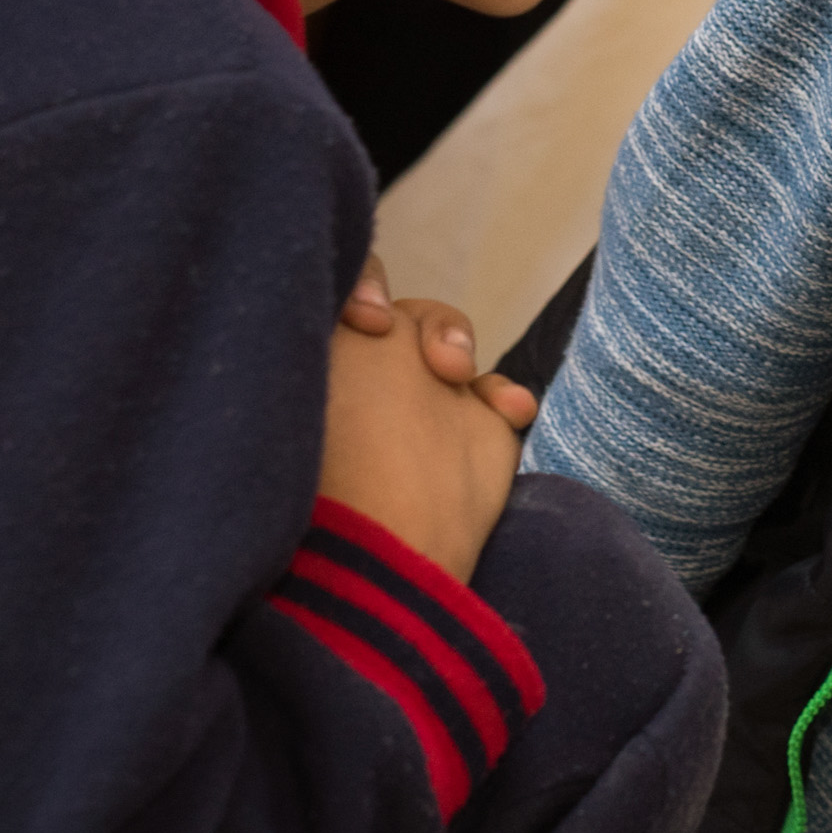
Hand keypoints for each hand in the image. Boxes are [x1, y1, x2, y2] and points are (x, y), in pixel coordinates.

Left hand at [323, 259, 537, 581]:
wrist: (390, 544)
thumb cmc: (336, 455)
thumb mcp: (322, 365)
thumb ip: (335, 317)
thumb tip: (350, 305)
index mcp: (323, 365)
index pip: (343, 300)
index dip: (365, 289)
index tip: (369, 321)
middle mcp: (369, 379)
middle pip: (404, 314)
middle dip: (425, 325)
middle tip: (429, 357)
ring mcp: (422, 407)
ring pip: (449, 343)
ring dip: (459, 344)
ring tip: (458, 375)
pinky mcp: (474, 433)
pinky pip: (497, 393)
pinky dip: (504, 397)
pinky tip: (508, 411)